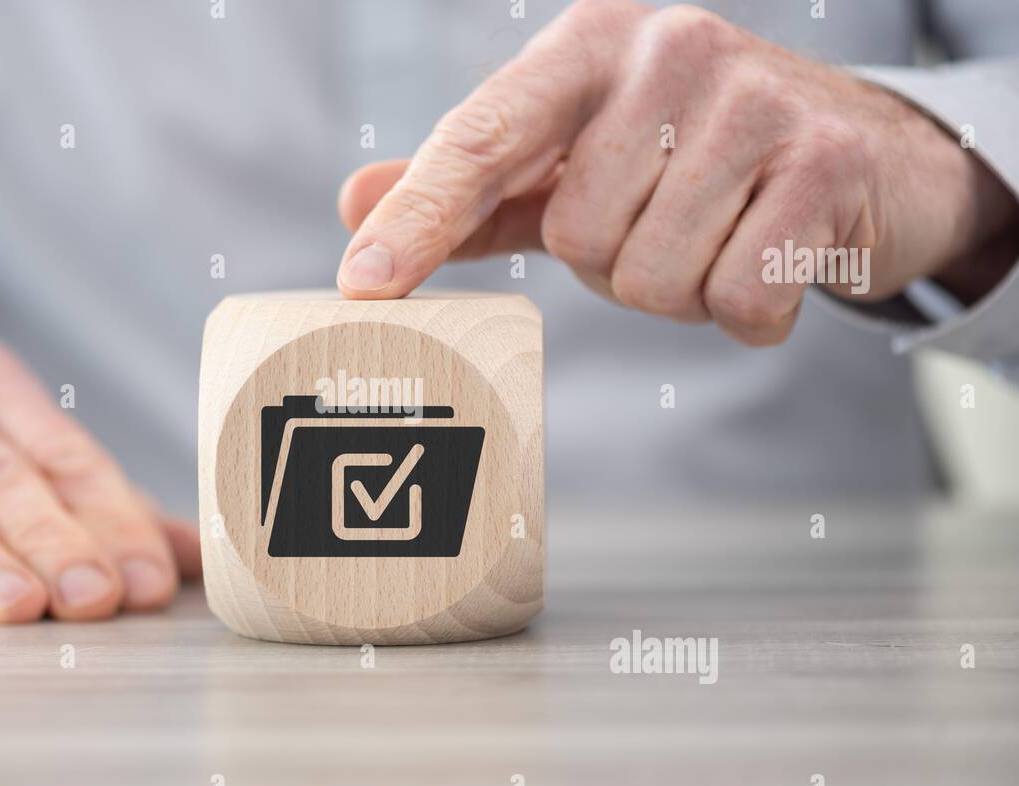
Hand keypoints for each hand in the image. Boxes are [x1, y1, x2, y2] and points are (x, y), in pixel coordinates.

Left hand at [336, 0, 1018, 344]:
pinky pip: (738, 299)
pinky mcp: (828, 164)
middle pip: (577, 239)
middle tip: (666, 222)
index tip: (364, 284)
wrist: (859, 151)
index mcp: (590, 48)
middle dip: (614, 264)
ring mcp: (756, 101)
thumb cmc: (686, 162)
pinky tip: (772, 256)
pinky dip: (749, 311)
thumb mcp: (573, 160)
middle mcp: (670, 52)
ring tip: (719, 233)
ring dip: (680, 288)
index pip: (484, 138)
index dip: (421, 215)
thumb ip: (472, 187)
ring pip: (653, 278)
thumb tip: (352, 205)